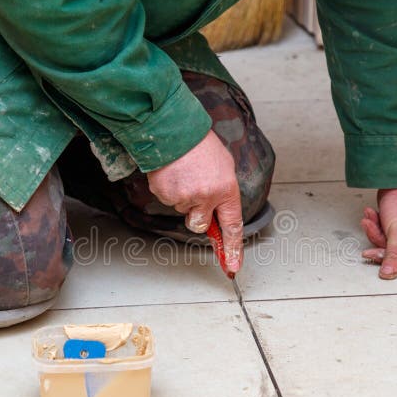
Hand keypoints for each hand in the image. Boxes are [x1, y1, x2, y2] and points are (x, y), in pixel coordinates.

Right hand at [147, 130, 242, 272]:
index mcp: (226, 190)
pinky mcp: (164, 194)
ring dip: (183, 196)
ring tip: (185, 173)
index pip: (232, 227)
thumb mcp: (224, 167)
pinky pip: (168, 200)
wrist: (174, 130)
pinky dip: (170, 189)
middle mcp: (206, 197)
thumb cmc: (201, 146)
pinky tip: (173, 173)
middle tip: (195, 190)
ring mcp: (184, 197)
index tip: (232, 267)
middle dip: (197, 213)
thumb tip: (218, 213)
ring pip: (183, 210)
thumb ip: (224, 193)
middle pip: (199, 225)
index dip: (233, 249)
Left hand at [360, 186, 396, 279]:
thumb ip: (394, 257)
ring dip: (376, 231)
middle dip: (380, 240)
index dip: (388, 258)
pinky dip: (376, 226)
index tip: (372, 252)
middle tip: (373, 228)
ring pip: (388, 245)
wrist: (395, 181)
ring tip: (371, 218)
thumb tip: (388, 275)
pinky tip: (372, 215)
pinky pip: (385, 236)